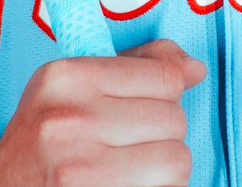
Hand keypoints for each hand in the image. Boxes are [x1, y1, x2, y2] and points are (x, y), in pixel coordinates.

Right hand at [0, 39, 205, 186]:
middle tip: (137, 140)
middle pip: (174, 120)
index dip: (171, 92)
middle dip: (166, 131)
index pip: (165, 78)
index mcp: (67, 78)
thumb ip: (137, 66)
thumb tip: (195, 68)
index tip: (154, 103)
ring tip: (136, 166)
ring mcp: (79, 171)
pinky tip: (130, 183)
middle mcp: (70, 122)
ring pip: (177, 161)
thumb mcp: (76, 83)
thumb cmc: (46, 134)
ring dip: (166, 166)